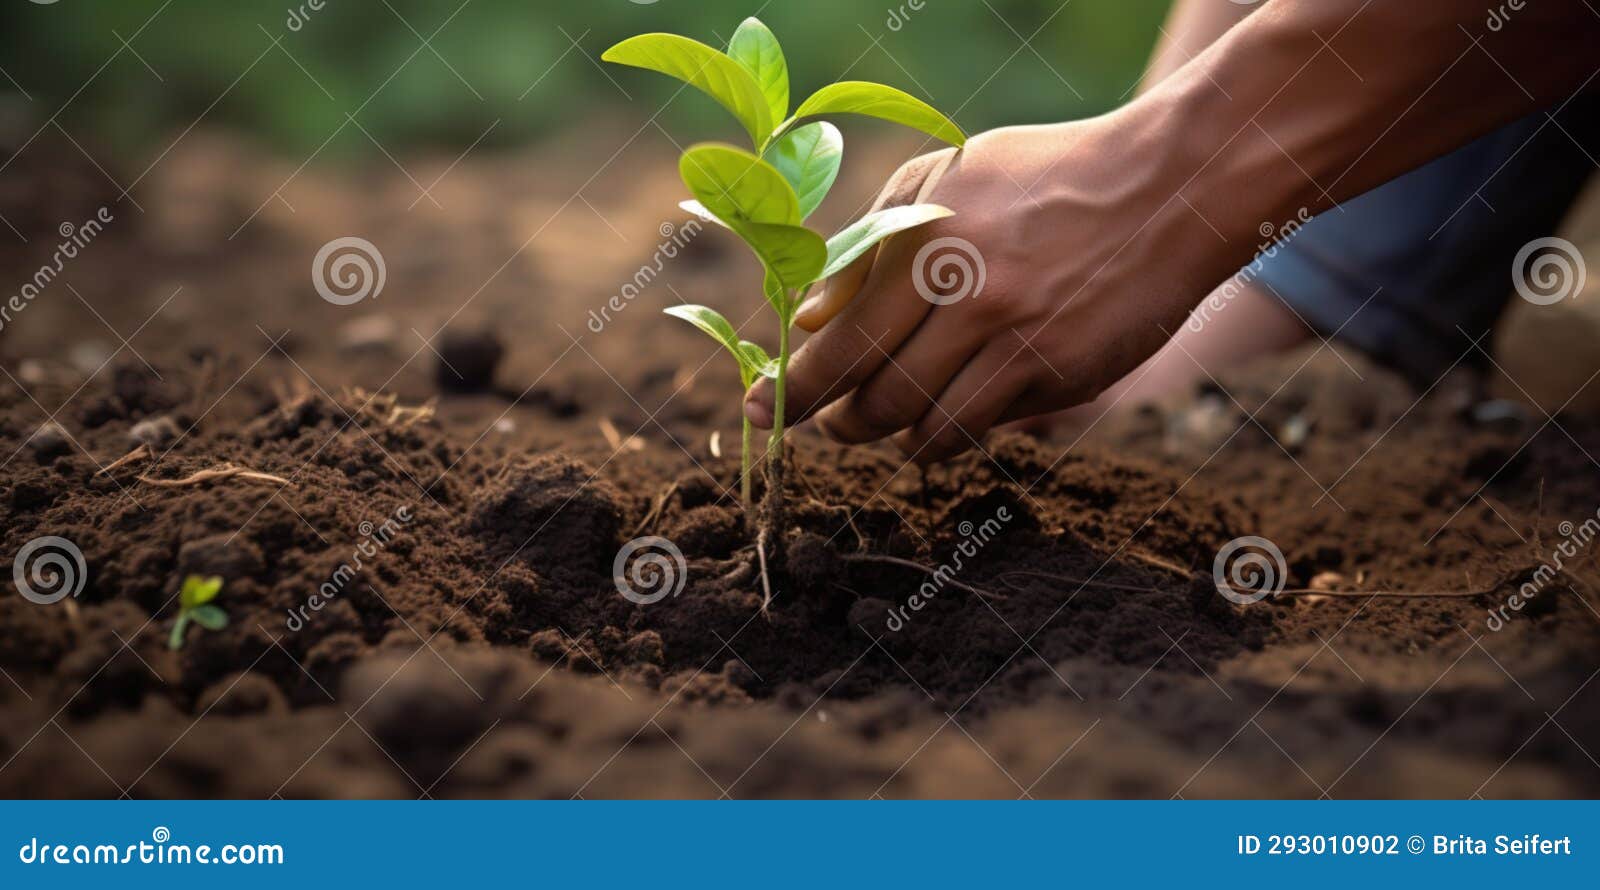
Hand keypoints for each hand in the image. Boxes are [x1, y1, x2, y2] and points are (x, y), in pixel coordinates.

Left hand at [745, 117, 1228, 462]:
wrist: (1169, 188)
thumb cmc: (1046, 179)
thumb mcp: (948, 179)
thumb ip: (874, 244)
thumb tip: (812, 317)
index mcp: (926, 237)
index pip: (838, 334)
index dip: (792, 385)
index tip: (760, 407)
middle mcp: (964, 290)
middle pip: (870, 391)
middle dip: (837, 419)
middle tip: (829, 422)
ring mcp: (1012, 336)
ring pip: (917, 423)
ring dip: (888, 435)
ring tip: (880, 424)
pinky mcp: (1055, 372)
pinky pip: (972, 428)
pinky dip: (939, 439)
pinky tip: (935, 427)